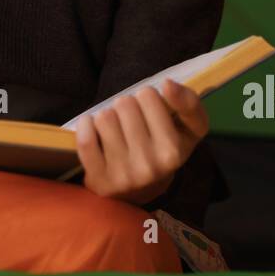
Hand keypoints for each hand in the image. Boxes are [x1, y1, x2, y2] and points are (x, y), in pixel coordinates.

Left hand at [75, 79, 208, 206]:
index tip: (150, 110)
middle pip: (124, 104)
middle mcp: (150, 165)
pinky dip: (86, 126)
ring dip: (107, 117)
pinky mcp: (100, 180)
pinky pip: (85, 139)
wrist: (142, 191)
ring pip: (104, 117)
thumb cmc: (164, 148)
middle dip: (126, 107)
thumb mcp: (189, 128)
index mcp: (173, 150)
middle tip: (130, 122)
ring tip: (115, 130)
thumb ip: (188, 102)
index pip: (148, 95)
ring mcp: (124, 175)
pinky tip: (93, 129)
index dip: (146, 97)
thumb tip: (168, 84)